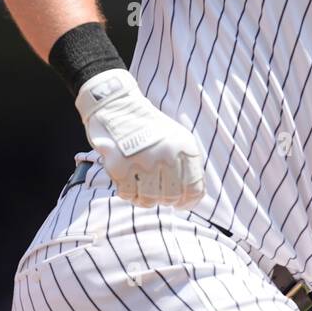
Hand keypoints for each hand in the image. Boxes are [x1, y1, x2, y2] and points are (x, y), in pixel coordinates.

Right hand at [75, 69, 205, 208]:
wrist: (118, 106)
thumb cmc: (149, 128)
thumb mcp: (178, 138)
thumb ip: (187, 165)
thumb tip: (193, 198)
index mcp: (185, 147)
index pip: (194, 189)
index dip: (188, 202)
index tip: (181, 204)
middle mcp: (167, 154)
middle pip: (171, 197)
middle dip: (164, 198)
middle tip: (156, 190)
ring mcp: (143, 160)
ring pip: (150, 200)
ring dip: (145, 198)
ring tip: (142, 185)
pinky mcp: (119, 166)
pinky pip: (128, 195)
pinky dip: (128, 194)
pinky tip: (128, 182)